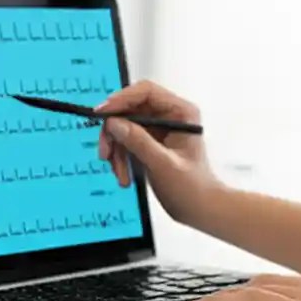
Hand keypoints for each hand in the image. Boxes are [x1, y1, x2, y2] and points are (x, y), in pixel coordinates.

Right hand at [95, 80, 222, 220]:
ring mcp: (160, 129)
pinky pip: (126, 142)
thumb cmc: (192, 188)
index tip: (101, 114)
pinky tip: (124, 175)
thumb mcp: (163, 164)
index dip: (121, 99)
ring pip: (124, 127)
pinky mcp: (151, 143)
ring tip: (120, 174)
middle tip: (105, 154)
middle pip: (130, 110)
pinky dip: (121, 158)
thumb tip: (114, 123)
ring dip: (117, 150)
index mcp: (181, 113)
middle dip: (115, 133)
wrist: (199, 209)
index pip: (146, 92)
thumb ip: (138, 142)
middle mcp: (170, 116)